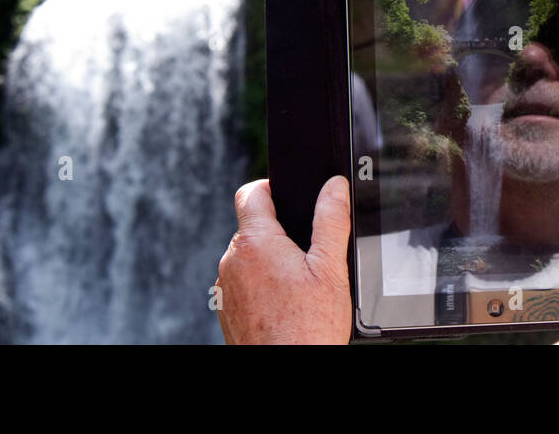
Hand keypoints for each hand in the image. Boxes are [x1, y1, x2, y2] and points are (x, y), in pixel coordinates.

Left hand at [215, 175, 352, 343]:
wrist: (288, 371)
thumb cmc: (308, 328)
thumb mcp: (330, 269)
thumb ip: (331, 221)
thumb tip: (334, 187)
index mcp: (256, 242)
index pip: (251, 193)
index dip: (271, 188)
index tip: (288, 198)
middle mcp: (232, 260)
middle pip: (253, 228)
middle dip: (278, 234)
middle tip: (307, 256)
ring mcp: (225, 286)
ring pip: (248, 257)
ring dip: (269, 262)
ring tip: (297, 287)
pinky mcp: (225, 308)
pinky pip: (242, 282)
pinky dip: (260, 286)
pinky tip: (283, 304)